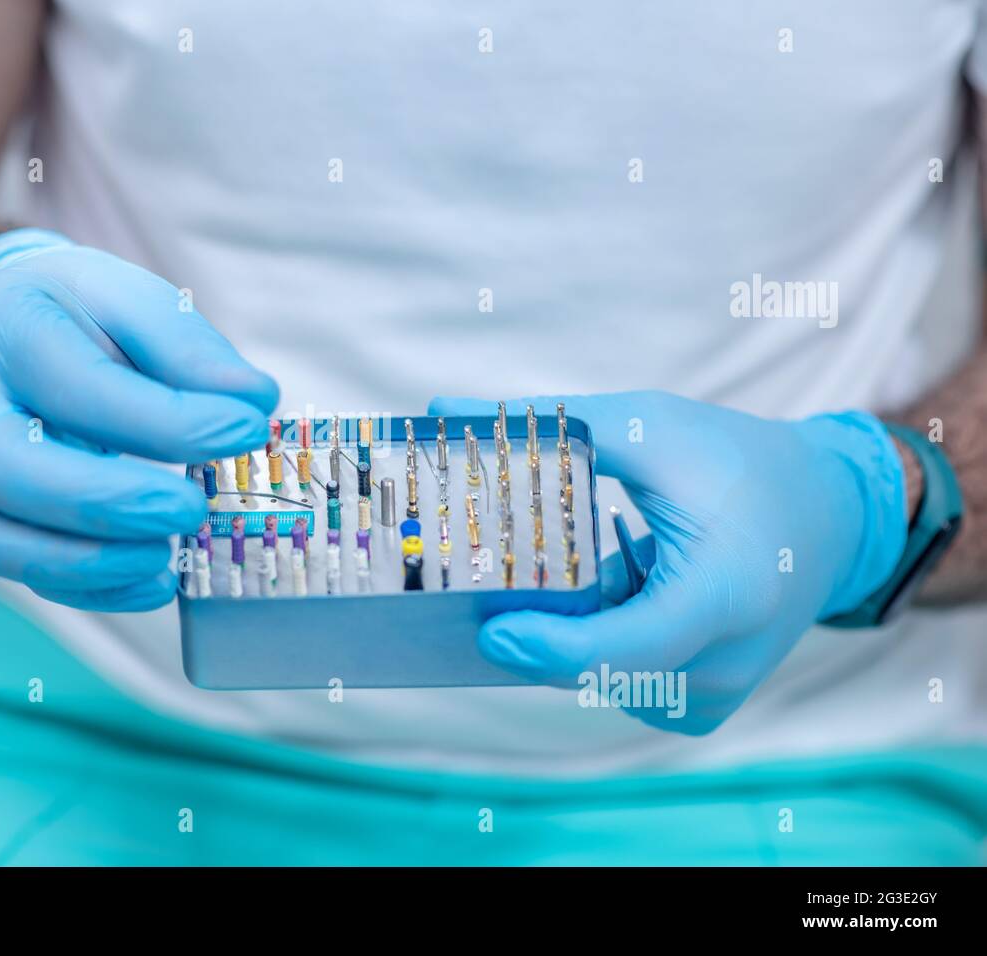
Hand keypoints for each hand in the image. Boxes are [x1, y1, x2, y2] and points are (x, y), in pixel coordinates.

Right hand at [0, 229, 277, 610]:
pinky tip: (152, 578)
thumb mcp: (133, 297)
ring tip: (167, 557)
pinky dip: (85, 587)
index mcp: (6, 325)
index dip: (167, 421)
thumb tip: (253, 402)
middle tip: (193, 509)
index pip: (79, 385)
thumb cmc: (78, 310)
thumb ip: (189, 348)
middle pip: (9, 469)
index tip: (246, 430)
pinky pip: (12, 565)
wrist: (5, 321)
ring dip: (87, 562)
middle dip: (110, 502)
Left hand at [429, 391, 907, 733]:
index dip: (551, 646)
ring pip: (599, 679)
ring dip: (568, 631)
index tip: (491, 629)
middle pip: (597, 667)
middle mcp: (726, 661)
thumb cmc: (738, 461)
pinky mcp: (701, 706)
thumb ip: (550, 425)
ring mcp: (715, 694)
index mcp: (727, 593)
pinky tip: (614, 592)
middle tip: (481, 582)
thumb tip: (441, 411)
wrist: (829, 513)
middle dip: (536, 628)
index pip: (626, 646)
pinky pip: (618, 684)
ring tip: (588, 564)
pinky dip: (597, 644)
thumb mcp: (648, 427)